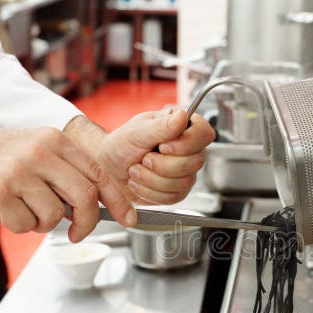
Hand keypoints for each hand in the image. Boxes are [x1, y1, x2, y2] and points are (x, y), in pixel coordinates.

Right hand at [0, 128, 135, 241]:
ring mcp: (17, 173)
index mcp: (54, 140)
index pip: (99, 174)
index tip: (130, 219)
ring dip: (44, 223)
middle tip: (76, 233)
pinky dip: (21, 226)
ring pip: (54, 216)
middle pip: (85, 198)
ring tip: (25, 208)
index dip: (119, 201)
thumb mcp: (38, 150)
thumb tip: (106, 202)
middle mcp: (38, 153)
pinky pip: (27, 226)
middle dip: (87, 223)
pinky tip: (7, 210)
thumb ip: (70, 171)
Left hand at [98, 108, 214, 204]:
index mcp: (182, 127)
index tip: (163, 146)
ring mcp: (185, 172)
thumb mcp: (137, 131)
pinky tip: (140, 182)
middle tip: (143, 158)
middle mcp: (189, 150)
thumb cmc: (122, 144)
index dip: (187, 144)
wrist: (107, 167)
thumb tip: (182, 116)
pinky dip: (150, 192)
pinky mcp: (177, 191)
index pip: (204, 133)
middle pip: (195, 162)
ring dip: (152, 179)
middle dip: (162, 165)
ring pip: (184, 182)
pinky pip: (173, 197)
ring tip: (137, 170)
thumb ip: (162, 125)